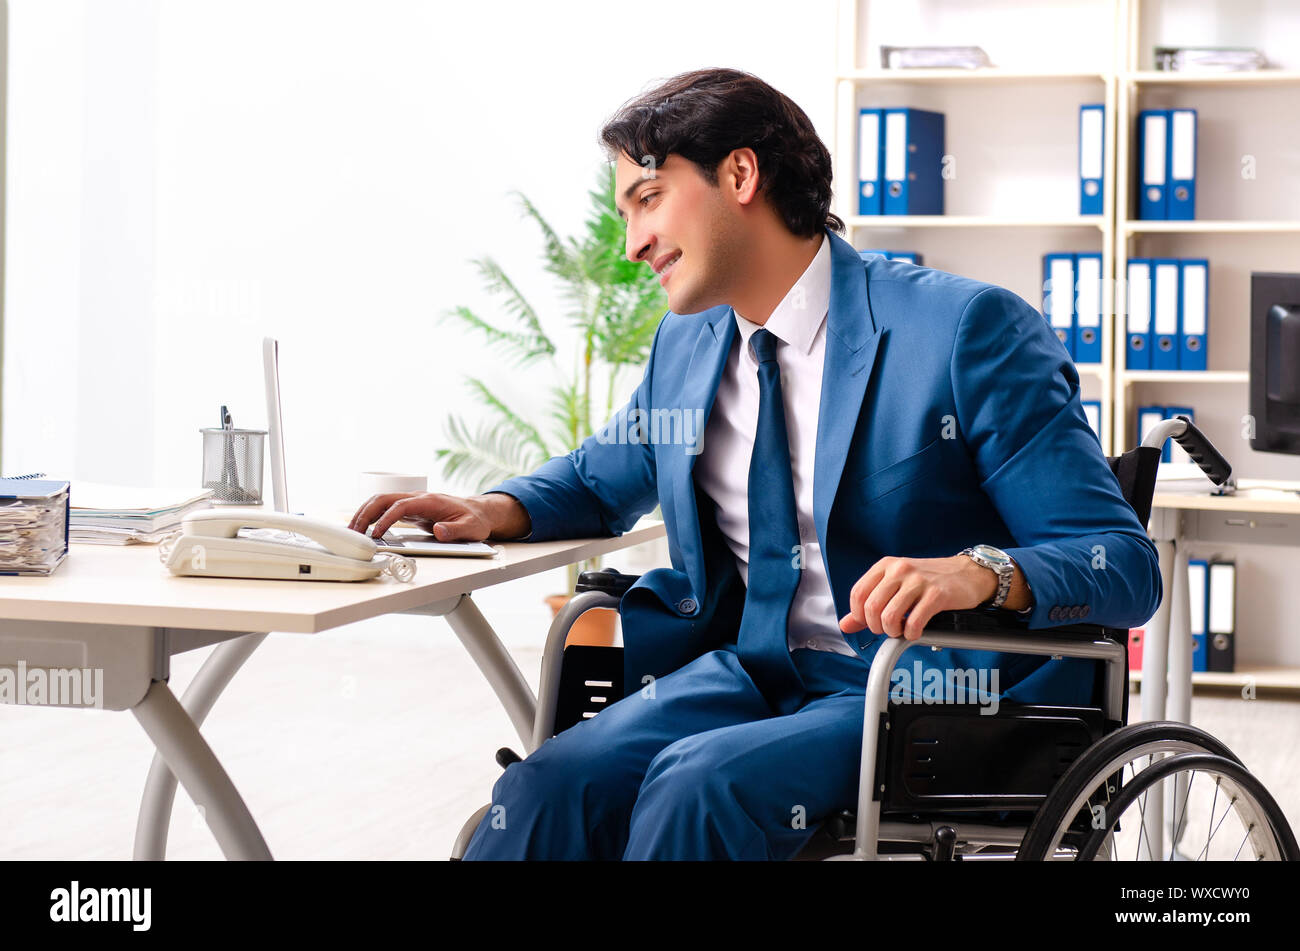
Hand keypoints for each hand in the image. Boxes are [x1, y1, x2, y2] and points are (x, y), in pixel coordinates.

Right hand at [348, 492, 500, 541]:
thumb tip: (439, 531)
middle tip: (354, 532)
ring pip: (381, 501)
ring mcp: (413, 502)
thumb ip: (456, 530)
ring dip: (365, 513)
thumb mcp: (471, 527)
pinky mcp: (411, 509)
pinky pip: (386, 508)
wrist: (479, 511)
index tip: (376, 534)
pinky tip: (363, 527)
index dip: (386, 519)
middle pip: (384, 499)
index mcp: (430, 501)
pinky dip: (371, 515)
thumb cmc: (475, 519)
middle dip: (366, 514)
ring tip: (352, 531)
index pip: (401, 506)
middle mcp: (418, 498)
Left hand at [838, 554, 999, 642]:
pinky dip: (912, 634)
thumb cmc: (929, 581)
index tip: (870, 623)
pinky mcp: (936, 594)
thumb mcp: (896, 585)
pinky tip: (916, 631)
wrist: (967, 573)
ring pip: (889, 617)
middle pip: (871, 608)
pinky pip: (914, 622)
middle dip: (876, 627)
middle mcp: (899, 570)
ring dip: (893, 632)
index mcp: (886, 566)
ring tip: (902, 630)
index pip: (858, 594)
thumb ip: (869, 604)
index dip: (859, 615)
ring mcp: (918, 581)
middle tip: (888, 629)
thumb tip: (845, 624)